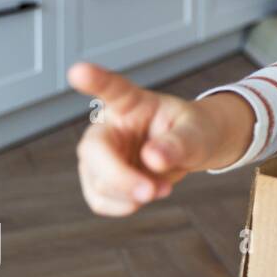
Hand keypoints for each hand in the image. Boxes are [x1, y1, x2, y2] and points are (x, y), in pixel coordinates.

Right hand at [68, 61, 221, 215]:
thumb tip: (152, 159)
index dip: (94, 80)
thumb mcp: (197, 132)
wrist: (191, 148)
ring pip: (97, 182)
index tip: (78, 71)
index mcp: (132, 103)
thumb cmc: (193, 131)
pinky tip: (146, 195)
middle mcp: (108, 126)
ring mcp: (100, 155)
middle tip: (151, 192)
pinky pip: (100, 200)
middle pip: (94, 151)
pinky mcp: (99, 179)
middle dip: (120, 178)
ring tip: (162, 188)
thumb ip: (179, 143)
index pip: (111, 88)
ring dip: (130, 195)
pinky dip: (124, 206)